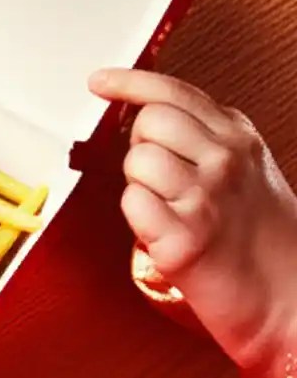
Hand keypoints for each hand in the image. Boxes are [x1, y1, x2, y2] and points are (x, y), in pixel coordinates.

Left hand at [91, 69, 296, 372]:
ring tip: (168, 207)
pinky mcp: (185, 238)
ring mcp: (206, 197)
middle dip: (140, 144)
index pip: (173, 93)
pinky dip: (138, 216)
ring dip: (139, 184)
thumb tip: (142, 107)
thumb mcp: (242, 166)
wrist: (288, 295)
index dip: (128, 82)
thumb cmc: (254, 231)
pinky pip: (132, 203)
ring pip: (137, 160)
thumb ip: (201, 134)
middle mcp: (225, 160)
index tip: (99, 82)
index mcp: (237, 136)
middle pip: (148, 121)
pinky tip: (163, 230)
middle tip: (160, 177)